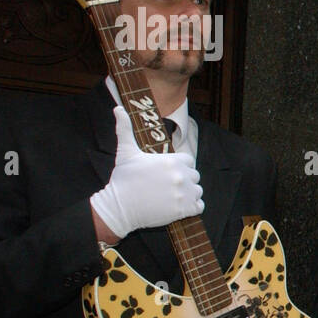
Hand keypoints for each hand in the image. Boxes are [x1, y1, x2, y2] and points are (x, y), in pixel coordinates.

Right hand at [89, 106, 202, 240]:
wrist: (119, 208)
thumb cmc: (123, 180)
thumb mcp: (125, 152)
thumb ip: (124, 129)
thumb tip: (118, 108)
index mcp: (172, 161)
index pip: (189, 161)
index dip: (179, 166)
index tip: (167, 173)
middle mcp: (181, 176)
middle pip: (194, 176)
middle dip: (184, 180)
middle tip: (167, 187)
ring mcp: (184, 193)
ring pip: (198, 191)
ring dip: (189, 194)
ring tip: (172, 197)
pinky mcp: (184, 209)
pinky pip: (199, 206)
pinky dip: (192, 207)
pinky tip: (178, 206)